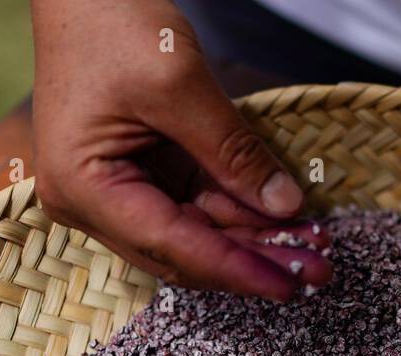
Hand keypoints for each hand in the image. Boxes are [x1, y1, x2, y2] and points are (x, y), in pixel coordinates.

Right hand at [30, 0, 331, 301]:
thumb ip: (232, 151)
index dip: (235, 269)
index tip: (289, 284)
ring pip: (194, 235)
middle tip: (317, 269)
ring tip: (313, 247)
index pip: (171, 246)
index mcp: (84, 188)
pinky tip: (285, 220)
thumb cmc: (113, 22)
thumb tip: (285, 207)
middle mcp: (91, 203)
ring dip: (252, 241)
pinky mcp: (140, 176)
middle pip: (183, 252)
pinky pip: (194, 208)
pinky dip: (239, 213)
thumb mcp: (179, 83)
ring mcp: (114, 193)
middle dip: (252, 261)